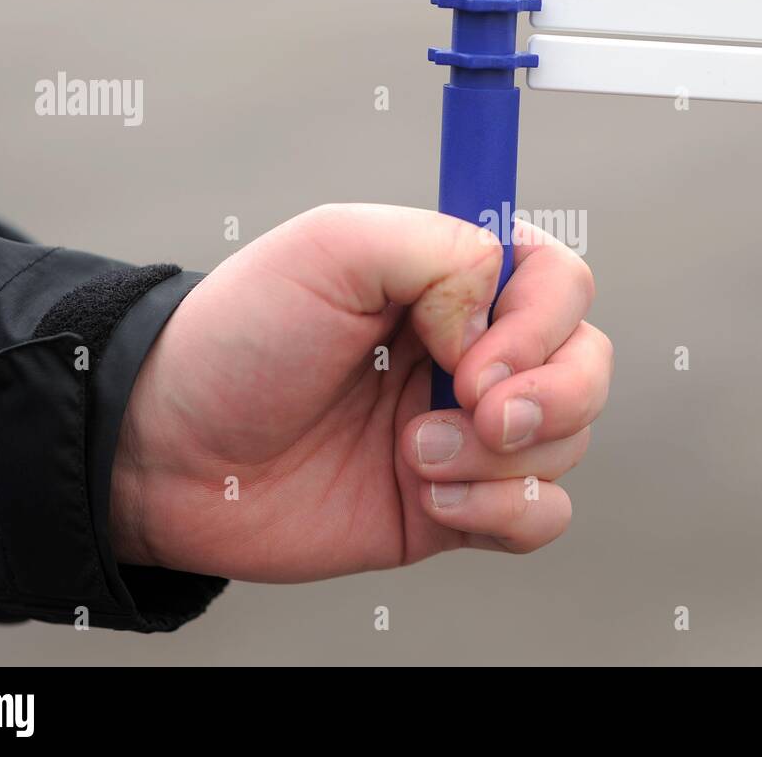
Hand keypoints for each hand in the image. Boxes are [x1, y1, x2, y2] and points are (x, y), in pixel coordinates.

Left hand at [111, 204, 611, 581]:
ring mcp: (469, 433)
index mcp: (453, 282)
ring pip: (569, 441)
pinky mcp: (458, 505)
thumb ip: (440, 250)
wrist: (173, 455)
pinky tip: (432, 498)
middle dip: (549, 395)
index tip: (473, 354)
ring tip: (411, 454)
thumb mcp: (331, 246)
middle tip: (472, 408)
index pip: (561, 282)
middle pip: (588, 363)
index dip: (542, 320)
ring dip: (499, 456)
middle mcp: (473, 353)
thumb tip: (497, 325)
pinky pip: (542, 516)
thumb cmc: (237, 341)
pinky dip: (504, 511)